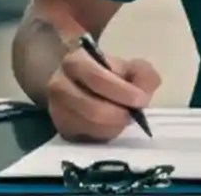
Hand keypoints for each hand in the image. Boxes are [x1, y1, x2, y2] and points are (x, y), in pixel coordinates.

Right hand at [45, 46, 161, 142]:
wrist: (86, 88)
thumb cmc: (110, 76)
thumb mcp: (130, 67)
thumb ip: (143, 74)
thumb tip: (142, 92)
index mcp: (75, 62)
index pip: (95, 76)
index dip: (121, 91)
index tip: (141, 100)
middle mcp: (58, 85)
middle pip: (92, 108)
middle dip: (118, 114)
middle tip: (133, 115)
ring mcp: (57, 109)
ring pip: (90, 126)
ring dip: (113, 126)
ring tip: (123, 118)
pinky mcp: (62, 130)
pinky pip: (86, 139)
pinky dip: (105, 135)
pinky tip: (111, 126)